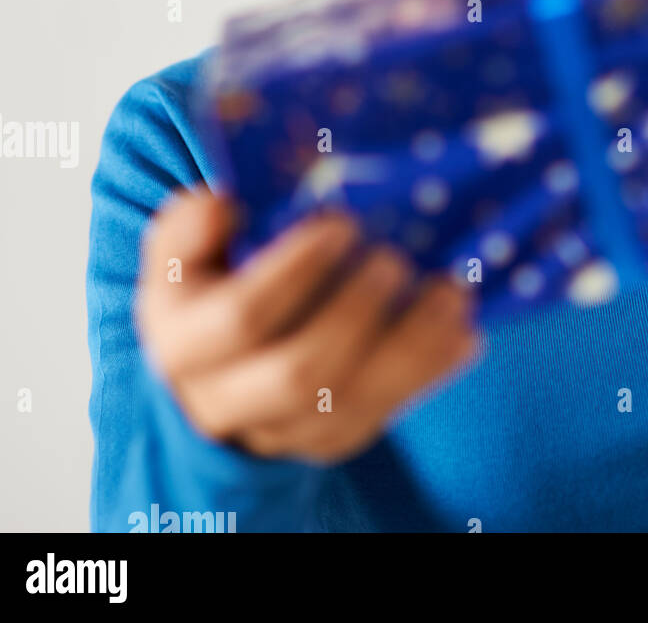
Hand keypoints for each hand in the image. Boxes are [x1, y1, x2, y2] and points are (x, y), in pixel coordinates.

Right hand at [136, 188, 481, 462]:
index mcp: (183, 346)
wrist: (212, 367)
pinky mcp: (331, 441)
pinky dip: (430, 371)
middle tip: (394, 259)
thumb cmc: (210, 284)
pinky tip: (463, 332)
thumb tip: (219, 205)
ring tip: (450, 292)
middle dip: (359, 312)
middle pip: (300, 374)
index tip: (341, 224)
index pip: (241, 319)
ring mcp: (283, 431)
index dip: (295, 271)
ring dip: (411, 347)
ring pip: (351, 405)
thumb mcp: (184, 253)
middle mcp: (227, 401)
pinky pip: (386, 415)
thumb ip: (191, 226)